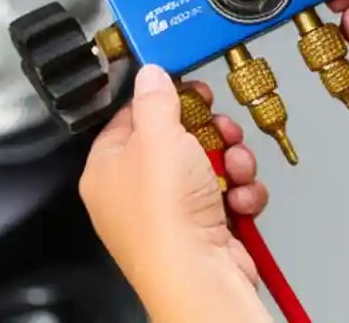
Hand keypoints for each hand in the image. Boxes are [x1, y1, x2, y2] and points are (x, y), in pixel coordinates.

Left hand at [79, 65, 271, 322]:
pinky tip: (241, 198)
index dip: (163, 99)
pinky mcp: (204, 229)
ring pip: (208, 166)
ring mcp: (170, 213)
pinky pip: (228, 196)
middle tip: (220, 127)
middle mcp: (134, 193)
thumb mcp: (158, 136)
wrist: (200, 275)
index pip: (130, 119)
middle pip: (175, 141)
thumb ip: (155, 98)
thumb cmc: (165, 214)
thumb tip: (150, 74)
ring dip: (232, 160)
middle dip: (209, 132)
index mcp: (107, 169)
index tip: (189, 88)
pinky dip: (241, 193)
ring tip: (236, 166)